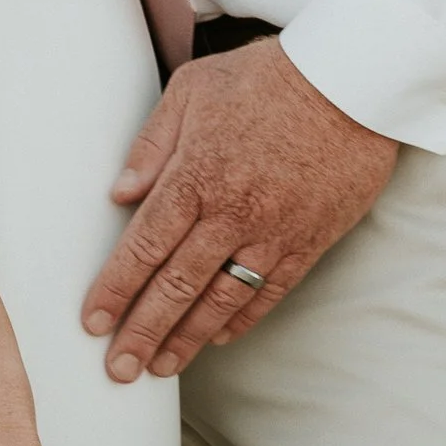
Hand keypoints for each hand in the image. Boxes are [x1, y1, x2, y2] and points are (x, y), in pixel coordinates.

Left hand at [85, 42, 398, 381]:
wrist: (353, 80)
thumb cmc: (268, 76)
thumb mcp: (194, 88)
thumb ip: (153, 143)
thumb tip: (120, 194)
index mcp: (197, 174)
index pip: (144, 246)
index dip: (115, 289)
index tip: (92, 322)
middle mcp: (232, 212)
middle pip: (176, 286)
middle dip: (142, 332)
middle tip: (118, 369)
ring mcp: (274, 232)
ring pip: (221, 300)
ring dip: (187, 339)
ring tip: (160, 367)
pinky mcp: (309, 240)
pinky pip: (269, 292)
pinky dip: (241, 320)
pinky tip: (217, 338)